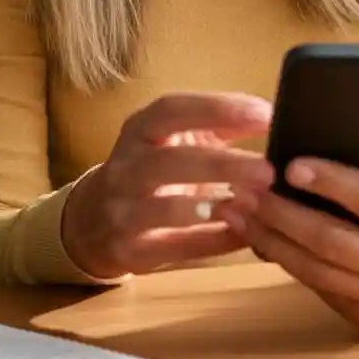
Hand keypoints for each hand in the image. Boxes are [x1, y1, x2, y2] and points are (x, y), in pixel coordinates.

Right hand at [62, 93, 275, 279]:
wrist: (91, 220)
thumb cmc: (150, 170)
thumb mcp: (173, 140)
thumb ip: (217, 127)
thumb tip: (267, 115)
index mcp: (139, 131)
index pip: (172, 110)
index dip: (217, 109)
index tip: (265, 114)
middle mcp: (126, 167)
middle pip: (171, 161)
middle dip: (222, 164)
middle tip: (267, 170)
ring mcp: (123, 211)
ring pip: (168, 209)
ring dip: (215, 207)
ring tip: (256, 203)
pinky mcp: (131, 250)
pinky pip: (177, 248)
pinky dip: (214, 242)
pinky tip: (247, 235)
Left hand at [218, 150, 358, 333]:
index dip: (331, 183)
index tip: (292, 165)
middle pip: (333, 239)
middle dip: (282, 212)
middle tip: (246, 188)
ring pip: (317, 269)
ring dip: (270, 239)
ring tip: (237, 211)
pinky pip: (319, 287)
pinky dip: (284, 261)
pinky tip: (258, 237)